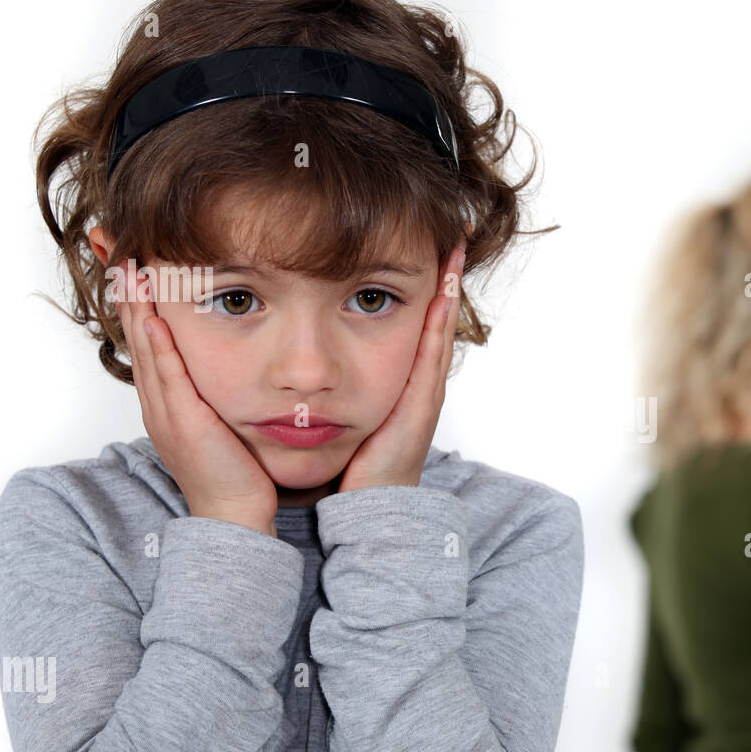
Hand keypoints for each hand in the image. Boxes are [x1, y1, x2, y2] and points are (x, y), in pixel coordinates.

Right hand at [114, 259, 278, 535]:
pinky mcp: (183, 423)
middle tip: (113, 246)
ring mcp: (166, 412)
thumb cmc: (237, 470)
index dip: (137, 297)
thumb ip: (220, 387)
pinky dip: (159, 345)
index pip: (148, 337)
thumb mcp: (223, 418)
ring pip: (146, 349)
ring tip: (129, 266)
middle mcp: (159, 402)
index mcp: (167, 399)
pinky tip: (154, 316)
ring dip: (136, 306)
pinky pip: (167, 377)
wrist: (236, 513)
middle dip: (127, 290)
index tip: (132, 259)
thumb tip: (235, 359)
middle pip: (136, 334)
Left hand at [337, 237, 466, 491]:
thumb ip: (324, 391)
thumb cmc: (351, 472)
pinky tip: (442, 293)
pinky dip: (440, 324)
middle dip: (442, 281)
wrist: (370, 514)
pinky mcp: (421, 406)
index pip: (411, 327)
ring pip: (437, 332)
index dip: (416, 290)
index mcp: (394, 385)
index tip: (421, 251)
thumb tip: (297, 364)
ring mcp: (422, 394)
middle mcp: (414, 385)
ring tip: (453, 251)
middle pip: (432, 322)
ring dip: (448, 291)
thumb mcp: (336, 420)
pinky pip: (432, 356)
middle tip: (451, 237)